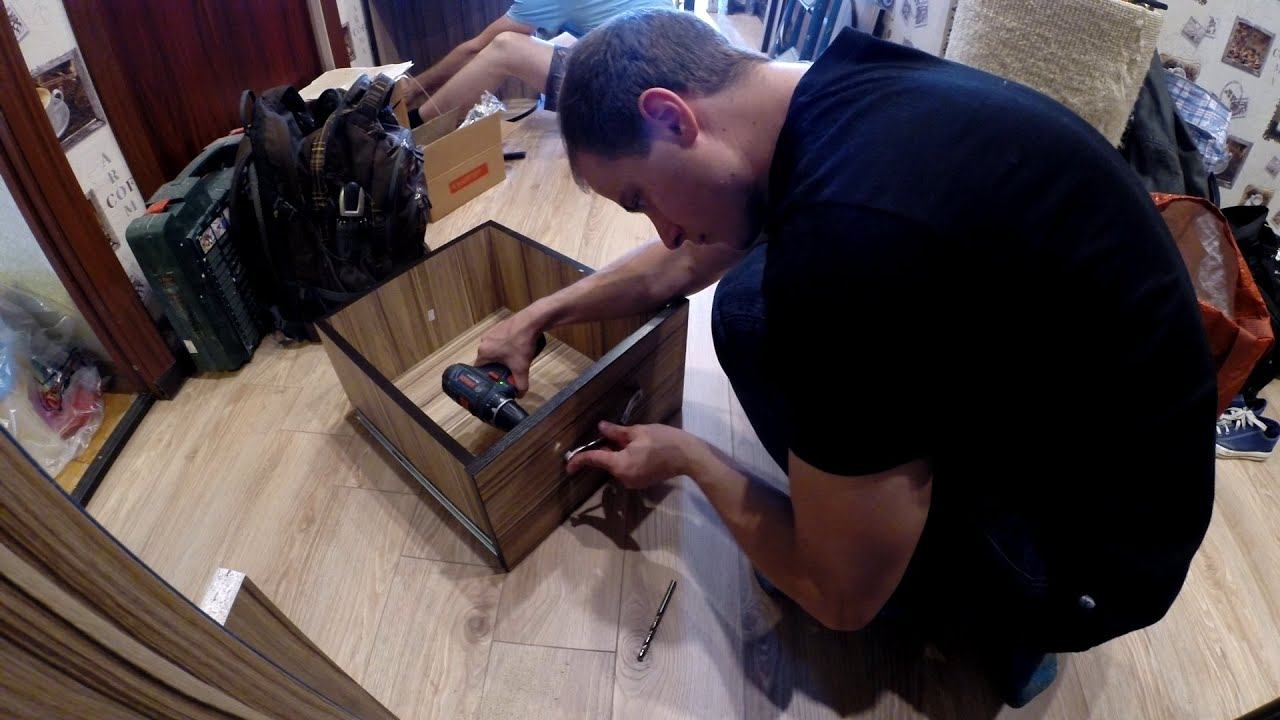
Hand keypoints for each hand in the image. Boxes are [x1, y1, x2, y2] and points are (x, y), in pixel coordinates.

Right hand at [475, 313, 542, 395]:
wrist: (531, 322)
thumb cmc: (521, 344)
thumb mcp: (521, 368)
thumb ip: (520, 384)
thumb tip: (520, 394)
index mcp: (483, 352)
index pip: (479, 369)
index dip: (486, 377)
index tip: (493, 381)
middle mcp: (484, 341)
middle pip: (487, 359)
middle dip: (496, 367)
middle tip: (506, 373)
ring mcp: (491, 332)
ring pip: (494, 349)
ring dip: (502, 356)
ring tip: (513, 360)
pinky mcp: (500, 326)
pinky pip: (500, 340)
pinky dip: (506, 346)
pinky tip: (517, 348)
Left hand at [566, 421, 705, 489]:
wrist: (688, 457)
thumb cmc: (663, 441)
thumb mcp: (638, 432)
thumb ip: (616, 432)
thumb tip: (601, 428)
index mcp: (620, 464)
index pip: (594, 460)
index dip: (579, 460)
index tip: (568, 465)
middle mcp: (624, 477)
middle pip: (606, 463)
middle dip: (605, 450)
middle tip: (612, 434)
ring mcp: (633, 482)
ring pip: (617, 466)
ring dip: (617, 454)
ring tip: (632, 439)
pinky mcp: (641, 482)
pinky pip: (626, 470)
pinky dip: (626, 460)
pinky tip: (638, 449)